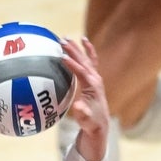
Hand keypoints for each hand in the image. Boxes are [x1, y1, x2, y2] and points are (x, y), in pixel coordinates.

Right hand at [60, 39, 109, 159]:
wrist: (99, 123)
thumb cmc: (90, 122)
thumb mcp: (85, 120)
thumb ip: (82, 113)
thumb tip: (77, 106)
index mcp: (92, 87)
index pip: (81, 73)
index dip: (72, 65)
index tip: (62, 57)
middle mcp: (95, 79)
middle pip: (83, 61)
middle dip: (73, 51)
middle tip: (62, 41)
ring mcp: (95, 77)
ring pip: (86, 58)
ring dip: (77, 48)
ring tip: (66, 38)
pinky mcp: (93, 77)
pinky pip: (91, 60)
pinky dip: (88, 50)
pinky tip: (83, 40)